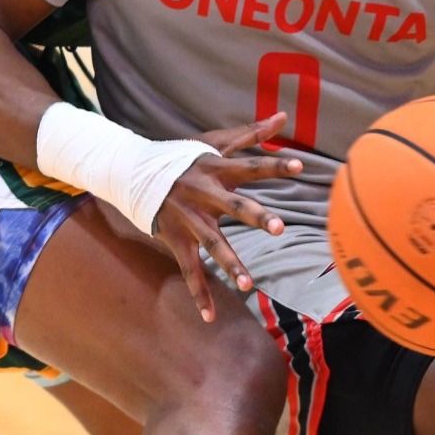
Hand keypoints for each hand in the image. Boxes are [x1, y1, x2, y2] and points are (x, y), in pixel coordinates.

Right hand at [153, 113, 303, 321]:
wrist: (134, 172)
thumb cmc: (184, 157)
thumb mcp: (215, 142)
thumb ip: (251, 134)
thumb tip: (284, 116)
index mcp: (217, 169)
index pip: (251, 166)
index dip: (275, 165)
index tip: (300, 166)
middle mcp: (205, 195)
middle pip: (235, 207)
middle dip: (256, 217)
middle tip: (279, 228)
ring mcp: (190, 220)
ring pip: (213, 245)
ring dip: (230, 265)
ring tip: (249, 286)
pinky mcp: (176, 240)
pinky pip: (189, 271)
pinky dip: (198, 295)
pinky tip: (209, 318)